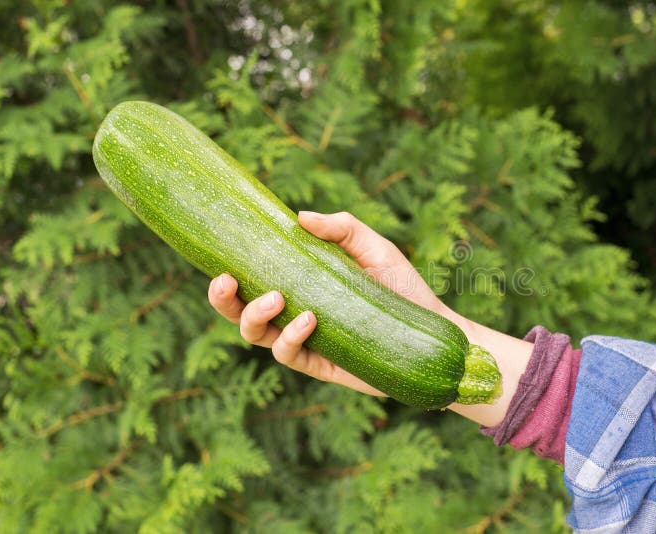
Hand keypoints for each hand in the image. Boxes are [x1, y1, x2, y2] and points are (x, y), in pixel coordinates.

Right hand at [207, 211, 463, 397]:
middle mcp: (294, 314)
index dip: (227, 274)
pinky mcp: (321, 365)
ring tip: (277, 296)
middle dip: (222, 300)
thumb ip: (342, 228)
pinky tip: (309, 319)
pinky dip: (290, 337)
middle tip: (226, 280)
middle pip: (240, 312)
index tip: (220, 259)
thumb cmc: (402, 286)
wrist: (435, 330)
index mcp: (300, 284)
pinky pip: (289, 355)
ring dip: (254, 316)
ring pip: (257, 336)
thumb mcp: (374, 247)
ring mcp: (306, 341)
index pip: (252, 280)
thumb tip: (300, 217)